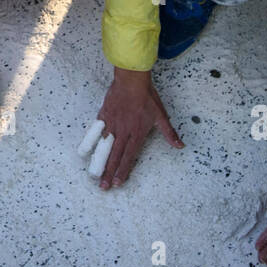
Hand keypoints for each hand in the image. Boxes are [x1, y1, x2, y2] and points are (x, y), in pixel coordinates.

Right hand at [93, 67, 183, 189]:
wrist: (131, 80)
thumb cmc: (147, 97)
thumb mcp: (161, 116)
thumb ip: (169, 133)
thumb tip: (179, 145)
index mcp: (137, 133)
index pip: (129, 156)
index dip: (123, 170)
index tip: (118, 182)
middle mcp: (123, 132)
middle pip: (115, 156)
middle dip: (108, 173)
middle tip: (103, 186)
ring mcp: (112, 124)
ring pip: (104, 147)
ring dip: (99, 162)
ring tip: (94, 175)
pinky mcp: (103, 116)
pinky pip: (97, 132)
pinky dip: (92, 143)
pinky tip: (87, 153)